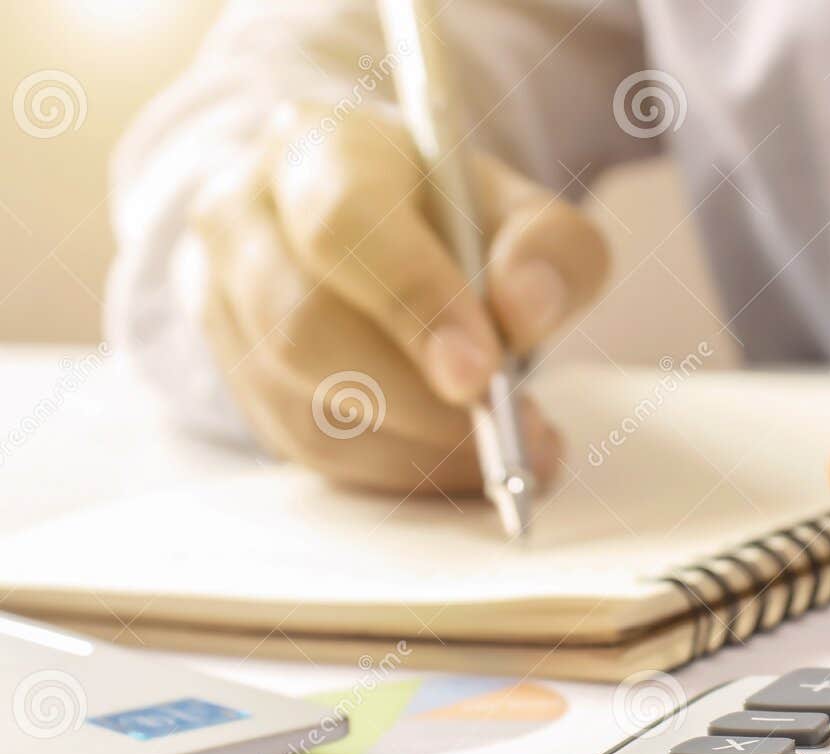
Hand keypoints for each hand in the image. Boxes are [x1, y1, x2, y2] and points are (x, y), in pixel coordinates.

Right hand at [191, 104, 609, 492]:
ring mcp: (223, 306)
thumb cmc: (450, 218)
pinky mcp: (239, 383)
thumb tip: (526, 310)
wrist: (376, 230)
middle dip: (417, 397)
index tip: (481, 373)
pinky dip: (400, 472)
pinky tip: (463, 464)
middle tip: (511, 430)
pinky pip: (311, 452)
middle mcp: (243, 218)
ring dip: (420, 447)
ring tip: (511, 449)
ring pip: (304, 406)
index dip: (412, 304)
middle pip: (303, 327)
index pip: (343, 224)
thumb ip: (548, 248)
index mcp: (318, 147)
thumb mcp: (521, 209)